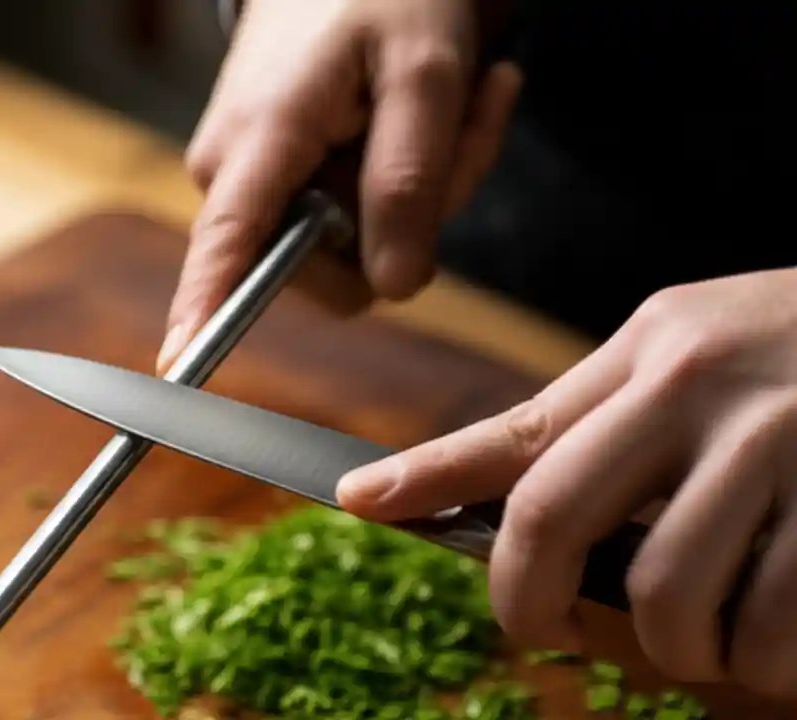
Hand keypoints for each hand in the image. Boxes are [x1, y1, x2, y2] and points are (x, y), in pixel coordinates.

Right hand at [158, 0, 522, 371]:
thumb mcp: (424, 73)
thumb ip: (408, 183)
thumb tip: (394, 288)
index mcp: (259, 143)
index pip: (223, 249)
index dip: (203, 312)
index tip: (176, 371)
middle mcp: (237, 172)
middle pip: (331, 266)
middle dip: (416, 216)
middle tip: (465, 127)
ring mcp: (254, 178)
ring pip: (353, 244)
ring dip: (426, 189)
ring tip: (451, 105)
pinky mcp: (277, 178)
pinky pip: (351, 218)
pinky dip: (408, 176)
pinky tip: (428, 113)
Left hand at [337, 269, 796, 698]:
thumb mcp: (691, 351)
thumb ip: (600, 413)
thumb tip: (491, 489)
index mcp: (653, 347)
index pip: (516, 427)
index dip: (427, 473)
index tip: (360, 502)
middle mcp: (703, 387)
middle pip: (558, 516)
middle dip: (529, 598)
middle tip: (542, 628)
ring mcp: (784, 444)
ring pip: (672, 594)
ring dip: (678, 649)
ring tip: (702, 641)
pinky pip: (778, 624)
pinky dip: (767, 663)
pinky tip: (775, 644)